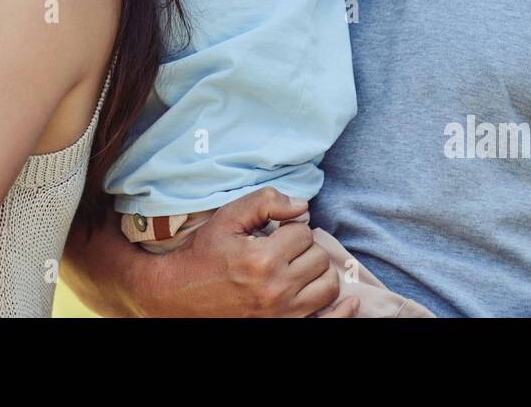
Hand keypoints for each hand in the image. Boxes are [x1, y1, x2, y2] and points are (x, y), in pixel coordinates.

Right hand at [145, 188, 338, 316]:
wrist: (180, 295)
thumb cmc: (204, 254)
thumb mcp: (227, 219)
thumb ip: (264, 202)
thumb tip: (302, 205)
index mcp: (262, 259)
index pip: (303, 233)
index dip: (289, 228)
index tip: (272, 234)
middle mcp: (276, 290)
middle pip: (318, 258)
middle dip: (303, 248)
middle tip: (282, 250)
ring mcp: (282, 315)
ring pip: (327, 285)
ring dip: (316, 272)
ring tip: (296, 268)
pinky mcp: (284, 328)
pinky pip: (328, 321)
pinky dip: (342, 312)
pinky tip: (350, 302)